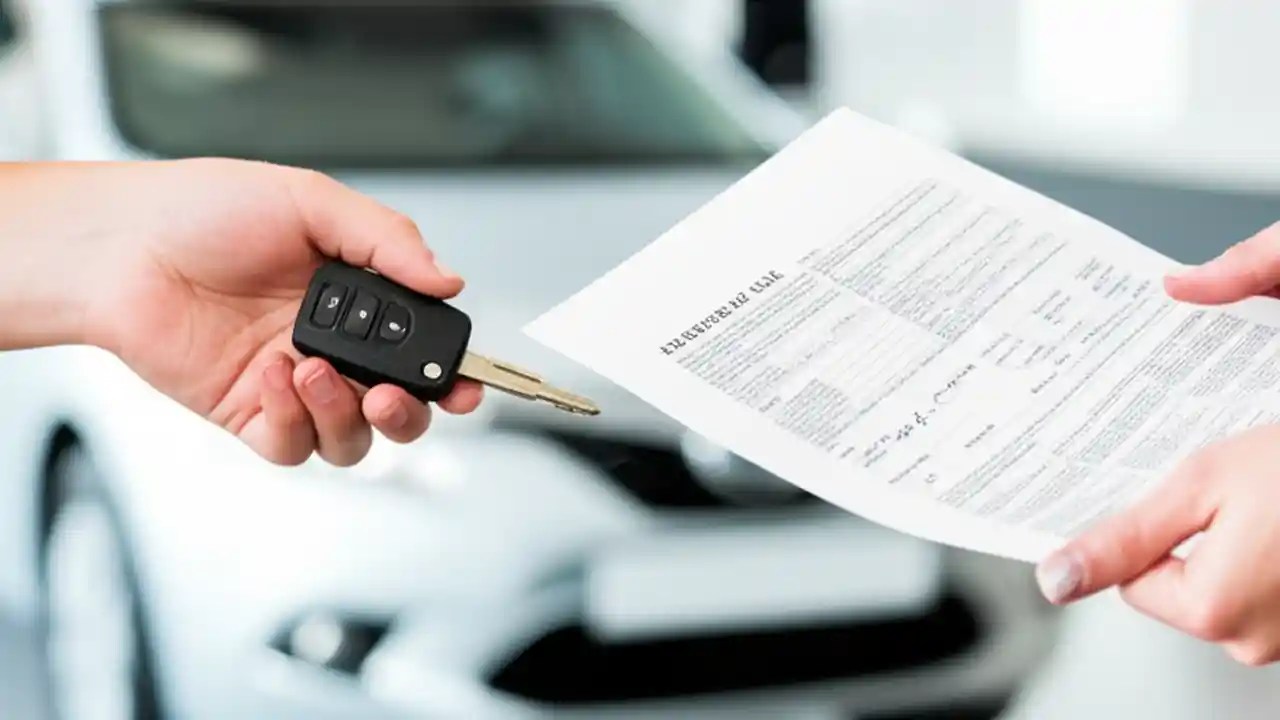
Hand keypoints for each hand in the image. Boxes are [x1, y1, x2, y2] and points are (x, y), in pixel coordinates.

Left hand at [0, 159, 481, 465]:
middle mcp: (329, 347)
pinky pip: (291, 445)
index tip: (464, 383)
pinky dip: (294, 421)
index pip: (420, 350)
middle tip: (392, 393)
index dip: (450, 375)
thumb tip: (448, 279)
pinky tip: (277, 377)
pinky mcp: (249, 413)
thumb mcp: (311, 201)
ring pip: (350, 440)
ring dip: (346, 416)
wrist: (119, 245)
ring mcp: (291, 385)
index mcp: (355, 299)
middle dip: (409, 413)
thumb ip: (388, 240)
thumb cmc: (200, 212)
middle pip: (397, 410)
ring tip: (318, 372)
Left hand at [1035, 221, 1279, 664]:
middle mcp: (1254, 640)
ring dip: (1238, 536)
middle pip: (1180, 582)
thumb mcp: (1202, 484)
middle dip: (1193, 530)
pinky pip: (1272, 582)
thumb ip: (1124, 537)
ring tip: (1263, 490)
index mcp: (1211, 611)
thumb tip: (1059, 579)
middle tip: (1223, 483)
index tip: (1154, 493)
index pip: (1131, 580)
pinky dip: (1274, 545)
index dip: (1141, 528)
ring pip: (1230, 580)